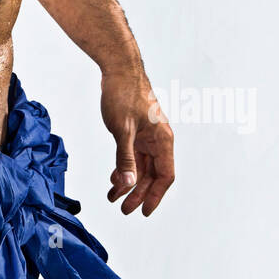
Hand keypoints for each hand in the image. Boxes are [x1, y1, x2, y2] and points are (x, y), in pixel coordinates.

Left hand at [101, 66, 174, 215]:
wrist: (118, 68)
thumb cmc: (124, 93)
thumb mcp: (122, 129)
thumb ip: (125, 158)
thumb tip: (128, 184)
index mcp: (163, 139)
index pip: (165, 175)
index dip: (155, 195)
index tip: (143, 210)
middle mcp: (158, 139)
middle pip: (152, 174)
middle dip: (138, 193)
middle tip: (123, 209)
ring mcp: (147, 135)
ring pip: (141, 166)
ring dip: (128, 182)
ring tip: (113, 197)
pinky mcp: (135, 131)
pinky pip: (133, 156)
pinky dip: (124, 168)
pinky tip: (113, 179)